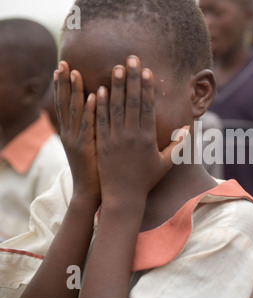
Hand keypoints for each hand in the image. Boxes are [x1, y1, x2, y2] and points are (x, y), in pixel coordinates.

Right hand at [54, 61, 100, 200]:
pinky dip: (91, 111)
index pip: (67, 104)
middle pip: (66, 103)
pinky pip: (90, 126)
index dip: (65, 86)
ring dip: (76, 90)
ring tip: (75, 71)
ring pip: (76, 111)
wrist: (92, 193)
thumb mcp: (92, 147)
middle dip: (65, 82)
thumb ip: (95, 129)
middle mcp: (71, 134)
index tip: (66, 68)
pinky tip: (95, 96)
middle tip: (64, 62)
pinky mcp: (88, 148)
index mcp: (72, 132)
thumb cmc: (97, 170)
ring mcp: (77, 141)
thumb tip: (103, 111)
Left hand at [95, 56, 187, 200]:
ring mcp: (115, 138)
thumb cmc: (147, 180)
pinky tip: (99, 90)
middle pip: (132, 101)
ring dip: (116, 86)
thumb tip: (186, 130)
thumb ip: (177, 146)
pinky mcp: (102, 143)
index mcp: (148, 138)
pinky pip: (101, 120)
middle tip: (131, 58)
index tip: (147, 71)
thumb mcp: (166, 164)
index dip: (148, 88)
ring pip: (116, 107)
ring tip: (117, 67)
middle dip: (132, 78)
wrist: (123, 197)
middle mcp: (131, 135)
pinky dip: (100, 105)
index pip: (148, 107)